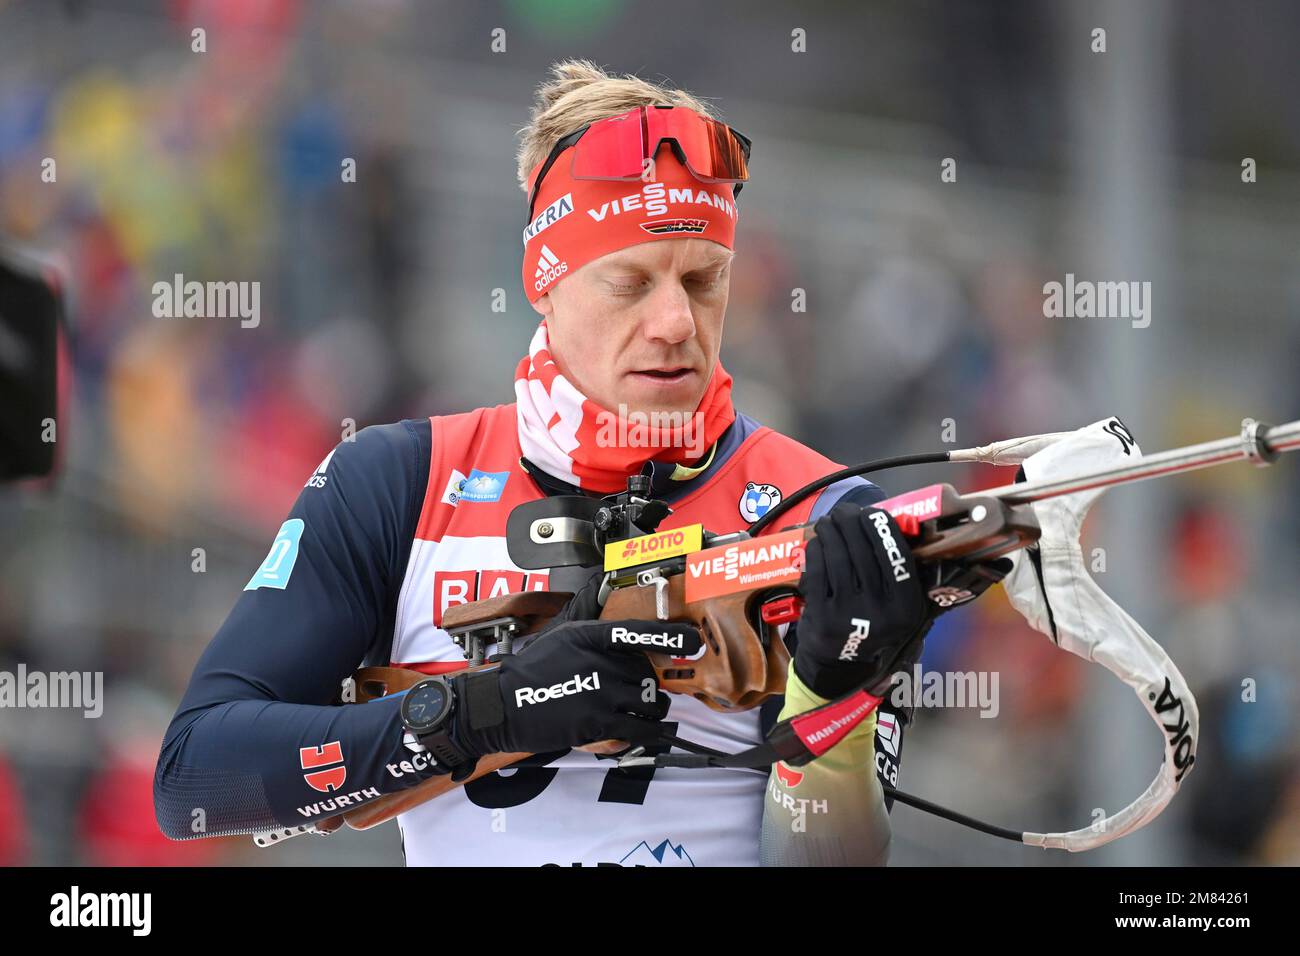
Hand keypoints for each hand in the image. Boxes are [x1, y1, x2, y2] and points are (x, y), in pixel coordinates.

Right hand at [448, 618, 701, 757]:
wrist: (504, 705)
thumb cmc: (532, 673)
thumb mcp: (562, 638)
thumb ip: (596, 639)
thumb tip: (630, 644)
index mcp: (591, 636)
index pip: (640, 632)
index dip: (671, 637)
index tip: (693, 641)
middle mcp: (600, 661)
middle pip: (647, 674)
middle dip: (650, 686)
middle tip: (643, 693)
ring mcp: (601, 691)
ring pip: (650, 702)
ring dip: (654, 711)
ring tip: (647, 714)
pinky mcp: (599, 722)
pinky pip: (640, 728)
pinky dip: (651, 734)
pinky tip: (652, 734)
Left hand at [795, 503, 930, 697]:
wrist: (842, 663)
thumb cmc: (872, 622)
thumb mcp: (898, 606)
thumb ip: (900, 572)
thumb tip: (891, 522)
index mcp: (907, 606)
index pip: (896, 554)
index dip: (881, 527)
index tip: (871, 512)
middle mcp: (882, 611)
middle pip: (864, 550)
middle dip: (851, 522)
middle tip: (844, 512)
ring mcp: (850, 614)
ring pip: (839, 557)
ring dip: (831, 531)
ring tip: (829, 522)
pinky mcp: (822, 616)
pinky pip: (818, 570)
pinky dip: (817, 550)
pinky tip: (818, 542)